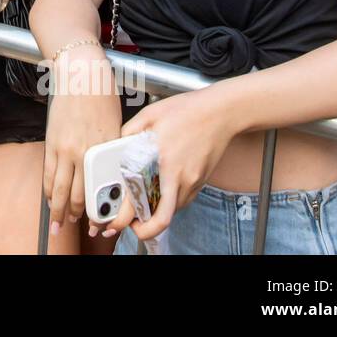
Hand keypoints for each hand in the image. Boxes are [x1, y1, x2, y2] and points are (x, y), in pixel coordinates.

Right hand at [43, 52, 121, 234]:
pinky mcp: (52, 142)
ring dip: (57, 209)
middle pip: (77, 195)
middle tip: (76, 228)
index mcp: (105, 151)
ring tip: (57, 222)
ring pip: (58, 188)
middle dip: (75, 216)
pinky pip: (47, 172)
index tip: (100, 222)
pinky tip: (48, 198)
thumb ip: (110, 151)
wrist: (81, 73)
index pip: (101, 190)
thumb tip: (108, 172)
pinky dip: (47, 189)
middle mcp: (85, 154)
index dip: (99, 211)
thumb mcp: (116, 126)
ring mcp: (65, 149)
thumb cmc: (103, 95)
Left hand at [114, 89, 237, 242]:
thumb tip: (114, 145)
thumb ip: (129, 132)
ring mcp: (194, 181)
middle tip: (131, 220)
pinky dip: (169, 200)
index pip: (154, 209)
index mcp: (166, 164)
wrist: (222, 111)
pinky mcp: (201, 180)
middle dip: (145, 226)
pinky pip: (183, 199)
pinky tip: (160, 189)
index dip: (134, 223)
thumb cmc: (188, 110)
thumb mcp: (149, 115)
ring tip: (142, 203)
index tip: (119, 223)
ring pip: (174, 210)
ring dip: (157, 211)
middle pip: (164, 219)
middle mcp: (182, 178)